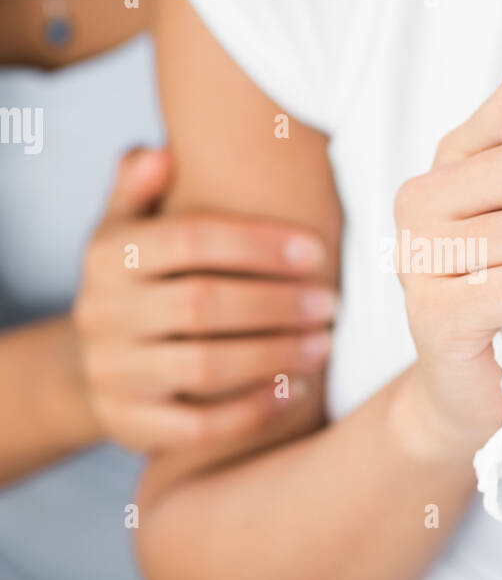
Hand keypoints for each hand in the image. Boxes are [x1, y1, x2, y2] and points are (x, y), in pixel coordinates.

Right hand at [74, 147, 336, 451]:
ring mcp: (111, 374)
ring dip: (274, 355)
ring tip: (324, 344)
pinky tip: (296, 390)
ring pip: (204, 367)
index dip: (257, 245)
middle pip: (200, 305)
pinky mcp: (130, 425)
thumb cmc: (138, 281)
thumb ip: (141, 185)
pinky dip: (253, 410)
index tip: (316, 252)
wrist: (92, 365)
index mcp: (106, 256)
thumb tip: (161, 154)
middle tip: (331, 303)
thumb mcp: (127, 226)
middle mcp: (100, 314)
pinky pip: (199, 425)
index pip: (188, 240)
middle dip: (275, 303)